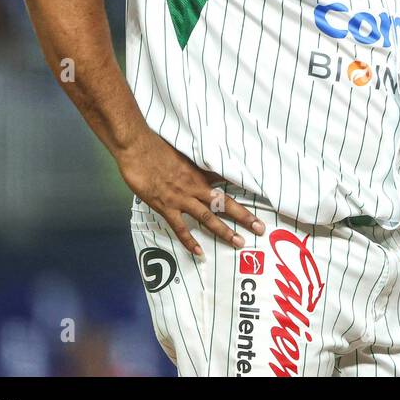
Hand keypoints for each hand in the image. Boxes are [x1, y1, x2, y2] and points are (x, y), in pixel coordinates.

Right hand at [116, 131, 264, 256]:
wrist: (138, 148)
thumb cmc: (157, 147)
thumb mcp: (182, 153)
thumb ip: (195, 164)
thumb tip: (207, 166)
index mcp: (201, 173)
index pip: (228, 182)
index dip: (244, 191)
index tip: (262, 199)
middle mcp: (196, 187)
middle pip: (225, 203)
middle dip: (244, 216)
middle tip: (260, 228)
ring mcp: (181, 198)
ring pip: (208, 217)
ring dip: (224, 231)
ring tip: (239, 242)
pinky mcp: (165, 206)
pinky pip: (180, 227)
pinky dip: (189, 241)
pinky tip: (199, 252)